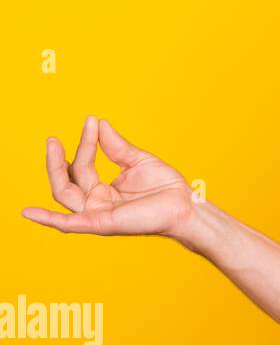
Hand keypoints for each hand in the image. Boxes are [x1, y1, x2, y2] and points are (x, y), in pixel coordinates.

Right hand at [20, 115, 196, 237]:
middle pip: (67, 180)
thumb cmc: (165, 188)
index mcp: (102, 190)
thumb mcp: (137, 160)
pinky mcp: (101, 224)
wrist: (185, 205)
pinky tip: (29, 212)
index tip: (91, 121)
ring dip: (55, 170)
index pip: (83, 165)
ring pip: (64, 194)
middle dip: (58, 159)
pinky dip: (48, 219)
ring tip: (53, 146)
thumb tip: (98, 123)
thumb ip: (116, 146)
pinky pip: (69, 223)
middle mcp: (96, 202)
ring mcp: (96, 214)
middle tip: (52, 138)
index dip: (85, 143)